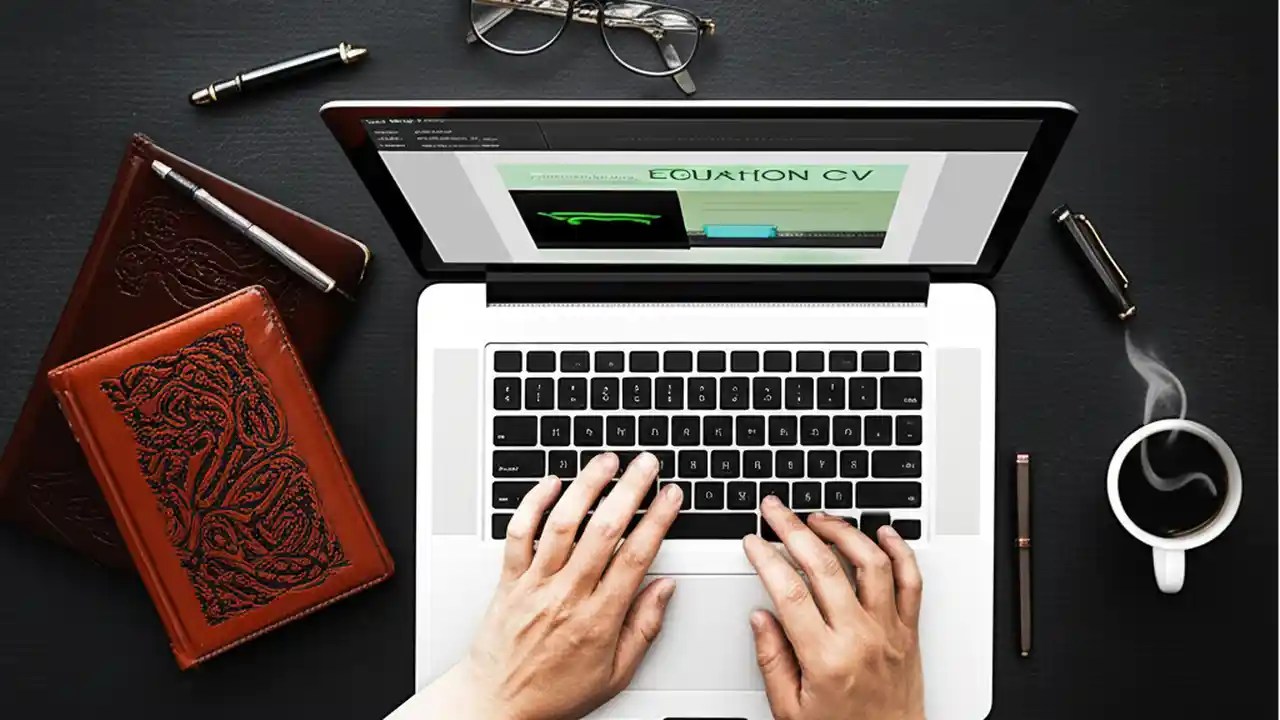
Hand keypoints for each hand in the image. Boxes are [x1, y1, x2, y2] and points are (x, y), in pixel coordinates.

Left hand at [403, 452, 682, 719]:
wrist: (496, 705)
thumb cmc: (554, 694)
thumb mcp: (616, 674)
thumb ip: (644, 628)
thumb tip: (665, 588)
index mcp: (599, 619)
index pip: (636, 556)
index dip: (658, 519)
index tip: (671, 496)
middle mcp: (567, 596)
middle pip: (604, 530)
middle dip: (629, 489)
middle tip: (646, 464)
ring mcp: (535, 584)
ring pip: (563, 523)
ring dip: (587, 486)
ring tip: (606, 461)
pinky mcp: (509, 580)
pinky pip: (519, 533)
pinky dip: (533, 503)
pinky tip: (551, 482)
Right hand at [744, 498, 924, 719]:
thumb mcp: (790, 709)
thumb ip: (772, 660)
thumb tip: (759, 617)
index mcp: (825, 659)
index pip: (789, 592)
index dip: (767, 558)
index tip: (753, 541)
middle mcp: (860, 638)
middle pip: (824, 566)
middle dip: (793, 529)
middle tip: (775, 510)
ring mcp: (888, 631)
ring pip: (870, 564)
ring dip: (842, 531)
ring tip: (818, 518)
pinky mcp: (910, 631)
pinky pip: (911, 581)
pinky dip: (899, 550)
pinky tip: (882, 532)